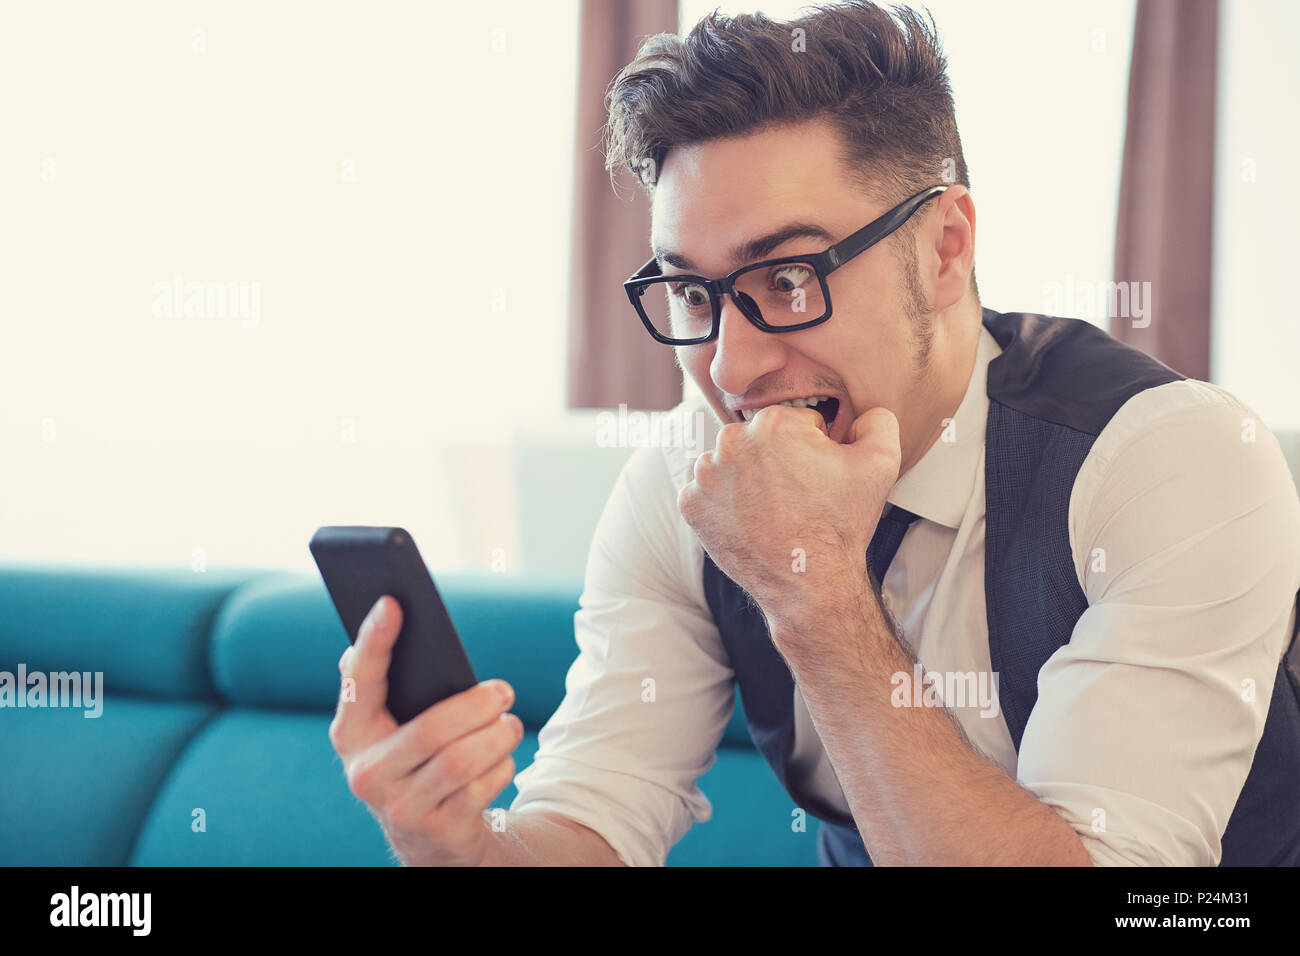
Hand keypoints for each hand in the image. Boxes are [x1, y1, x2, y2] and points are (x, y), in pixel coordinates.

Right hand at [327, 595, 522, 865]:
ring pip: (461, 761)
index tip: (392, 602)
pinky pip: (482, 788)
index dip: (374, 642)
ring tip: (510, 722)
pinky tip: (502, 758)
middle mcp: (366, 774)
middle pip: (430, 730)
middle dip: (477, 705)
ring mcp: (400, 807)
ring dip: (497, 736)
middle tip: (504, 691)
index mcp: (350, 734)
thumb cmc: (416, 755)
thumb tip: (387, 611)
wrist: (431, 835)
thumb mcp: (393, 724)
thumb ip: (385, 678)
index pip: (359, 682)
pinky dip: (501, 767)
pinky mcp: (439, 830)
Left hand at [677, 404, 900, 632]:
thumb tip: (865, 412)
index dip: (813, 450)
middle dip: (777, 461)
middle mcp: (730, 441)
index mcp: (773, 423)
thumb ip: (877, 422)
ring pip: (732, 464)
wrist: (808, 584)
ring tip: (773, 511)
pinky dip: (725, 504)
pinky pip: (710, 492)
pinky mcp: (690, 504)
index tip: (816, 478)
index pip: (795, 423)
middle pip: (759, 441)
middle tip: (796, 497)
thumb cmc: (840, 526)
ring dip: (748, 480)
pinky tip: (749, 521)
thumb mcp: (880, 464)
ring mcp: (705, 475)